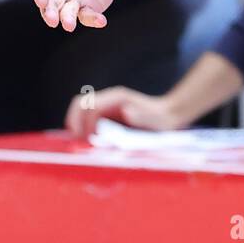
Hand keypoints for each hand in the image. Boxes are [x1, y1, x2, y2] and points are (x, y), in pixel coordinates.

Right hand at [65, 86, 185, 135]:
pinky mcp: (107, 114)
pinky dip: (81, 128)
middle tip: (77, 144)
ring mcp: (107, 105)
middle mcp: (109, 99)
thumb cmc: (162, 118)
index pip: (90, 106)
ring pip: (80, 110)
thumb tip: (126, 112)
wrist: (169, 114)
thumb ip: (141, 115)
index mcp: (117, 98)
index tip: (88, 141)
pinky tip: (87, 142)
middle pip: (80, 104)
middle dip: (73, 123)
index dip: (85, 124)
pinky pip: (86, 117)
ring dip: (76, 126)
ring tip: (81, 145)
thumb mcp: (155, 118)